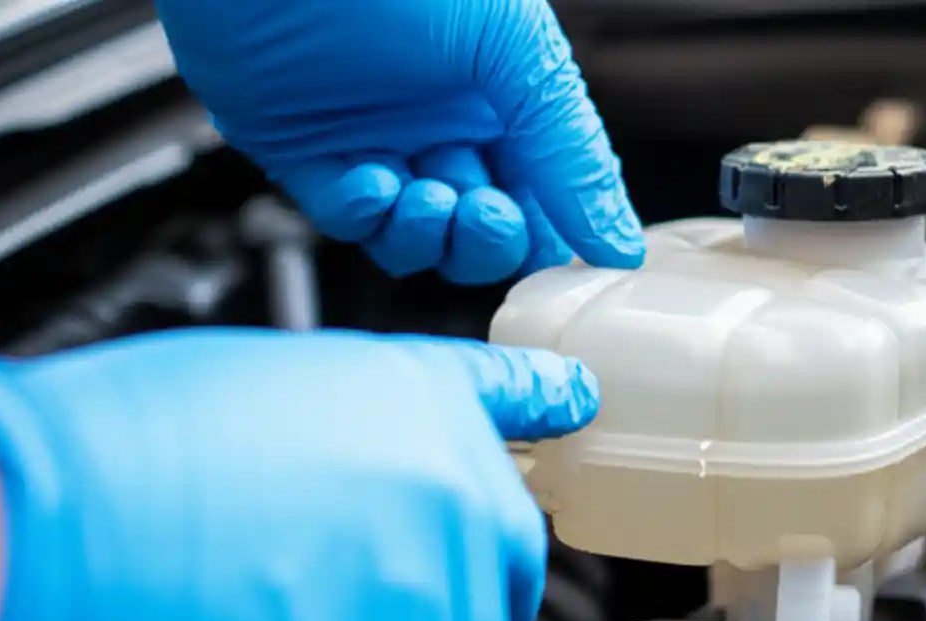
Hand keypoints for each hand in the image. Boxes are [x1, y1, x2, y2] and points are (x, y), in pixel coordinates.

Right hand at [0, 329, 597, 620]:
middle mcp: (461, 490)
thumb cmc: (125, 455)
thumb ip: (350, 429)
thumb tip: (366, 469)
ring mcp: (449, 591)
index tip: (575, 402)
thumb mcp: (264, 388)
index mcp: (421, 402)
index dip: (545, 402)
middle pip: (504, 562)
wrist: (54, 530)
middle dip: (450, 583)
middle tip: (354, 597)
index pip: (516, 400)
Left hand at [154, 0, 644, 283]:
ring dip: (429, 236)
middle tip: (485, 215)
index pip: (544, 195)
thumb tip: (619, 243)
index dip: (555, 232)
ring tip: (428, 197)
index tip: (568, 259)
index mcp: (502, 98)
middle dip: (490, 241)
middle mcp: (442, 125)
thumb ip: (571, 152)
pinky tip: (372, 180)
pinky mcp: (306, 156)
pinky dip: (365, 214)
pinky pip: (346, 217)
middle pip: (480, 234)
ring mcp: (375, 143)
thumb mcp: (519, 54)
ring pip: (416, 240)